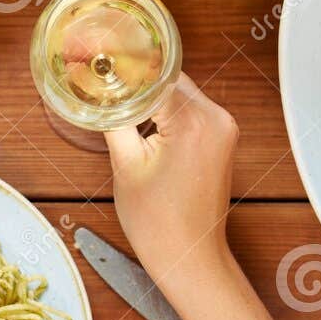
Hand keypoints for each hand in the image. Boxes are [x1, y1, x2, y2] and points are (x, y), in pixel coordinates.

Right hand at [105, 74, 238, 286]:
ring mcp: (224, 128)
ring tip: (118, 105)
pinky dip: (166, 111)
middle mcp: (216, 119)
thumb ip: (114, 118)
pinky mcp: (223, 137)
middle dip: (135, 81)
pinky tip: (141, 120)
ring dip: (150, 96)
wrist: (189, 256)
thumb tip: (100, 92)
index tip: (96, 63)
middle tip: (102, 83)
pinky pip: (190, 109)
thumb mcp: (124, 164)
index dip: (120, 67)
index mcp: (193, 123)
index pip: (152, 75)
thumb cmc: (158, 224)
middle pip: (167, 79)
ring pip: (178, 92)